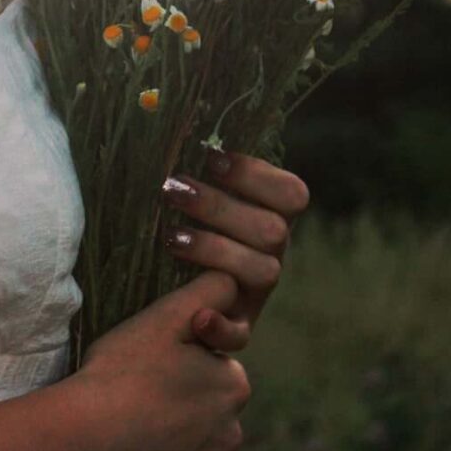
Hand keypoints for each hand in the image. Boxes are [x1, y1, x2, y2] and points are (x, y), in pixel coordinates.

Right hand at [69, 270, 253, 450]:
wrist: (84, 441)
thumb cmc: (120, 373)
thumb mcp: (163, 317)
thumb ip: (208, 291)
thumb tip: (234, 280)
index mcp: (233, 386)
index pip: (214, 376)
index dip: (180, 372)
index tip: (147, 374)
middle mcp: (233, 435)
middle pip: (208, 420)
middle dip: (181, 414)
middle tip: (136, 405)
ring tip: (128, 438)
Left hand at [161, 149, 310, 337]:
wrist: (158, 303)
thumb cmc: (171, 234)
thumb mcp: (187, 203)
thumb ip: (195, 172)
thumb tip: (169, 114)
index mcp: (268, 219)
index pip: (292, 195)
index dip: (256, 175)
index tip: (210, 158)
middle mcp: (270, 256)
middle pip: (273, 230)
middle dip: (221, 206)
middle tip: (171, 189)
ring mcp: (255, 295)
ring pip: (264, 272)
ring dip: (217, 251)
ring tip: (170, 237)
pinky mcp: (235, 330)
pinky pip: (239, 335)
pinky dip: (220, 327)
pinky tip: (196, 316)